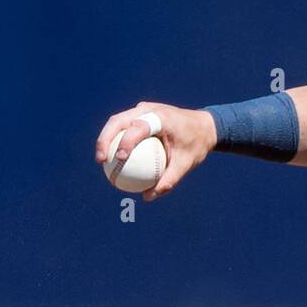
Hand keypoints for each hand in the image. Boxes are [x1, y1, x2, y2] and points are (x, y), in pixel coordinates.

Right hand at [94, 102, 217, 200]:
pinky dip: (115, 139)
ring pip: (117, 121)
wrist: (206, 126)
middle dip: (105, 139)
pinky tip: (111, 159)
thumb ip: (169, 179)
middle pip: (119, 120)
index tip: (119, 158)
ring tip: (101, 161)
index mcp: (162, 117)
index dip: (126, 141)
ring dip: (106, 139)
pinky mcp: (141, 114)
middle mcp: (150, 109)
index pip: (139, 126)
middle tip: (100, 161)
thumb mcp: (187, 163)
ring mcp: (144, 109)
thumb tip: (148, 197)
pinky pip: (124, 126)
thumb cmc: (197, 144)